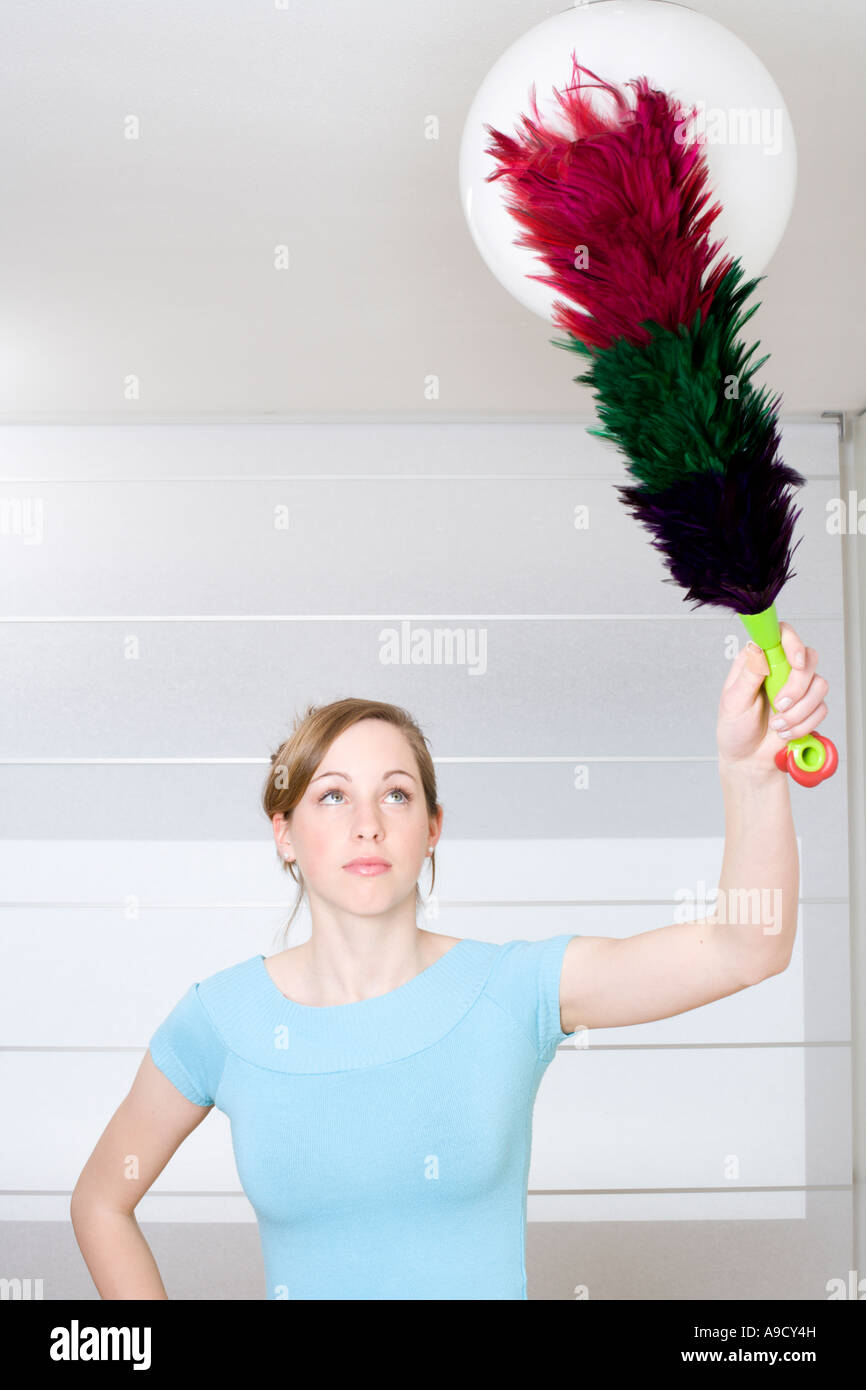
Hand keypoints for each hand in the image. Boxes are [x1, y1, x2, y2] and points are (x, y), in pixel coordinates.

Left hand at [716, 622, 829, 774]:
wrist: (748, 759)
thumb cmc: (735, 729)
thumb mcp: (733, 702)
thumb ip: (748, 676)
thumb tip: (757, 649)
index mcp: (757, 661)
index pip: (781, 635)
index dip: (793, 642)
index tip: (795, 662)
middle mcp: (780, 670)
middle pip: (807, 658)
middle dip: (797, 685)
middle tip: (779, 704)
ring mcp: (797, 688)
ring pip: (819, 684)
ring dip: (799, 710)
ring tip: (777, 724)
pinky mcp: (808, 707)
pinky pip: (820, 708)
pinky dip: (803, 724)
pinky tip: (785, 731)